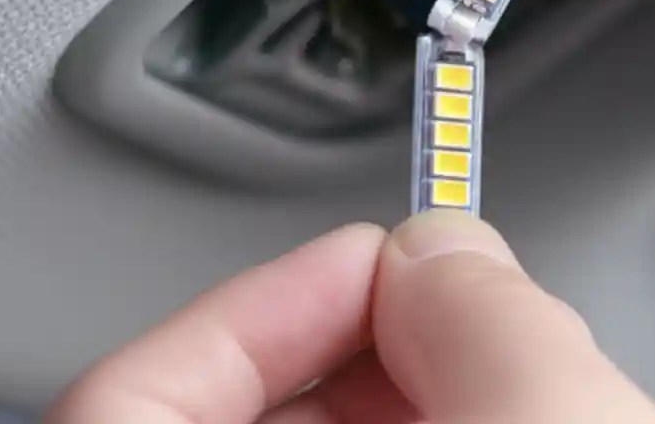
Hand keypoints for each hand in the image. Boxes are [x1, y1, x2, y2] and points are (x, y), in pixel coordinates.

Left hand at [43, 212, 654, 422]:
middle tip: (463, 315)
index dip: (256, 302)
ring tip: (520, 382)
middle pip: (248, 416)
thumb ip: (479, 312)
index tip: (372, 263)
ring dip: (420, 396)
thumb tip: (445, 248)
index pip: (129, 396)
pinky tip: (525, 421)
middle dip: (368, 343)